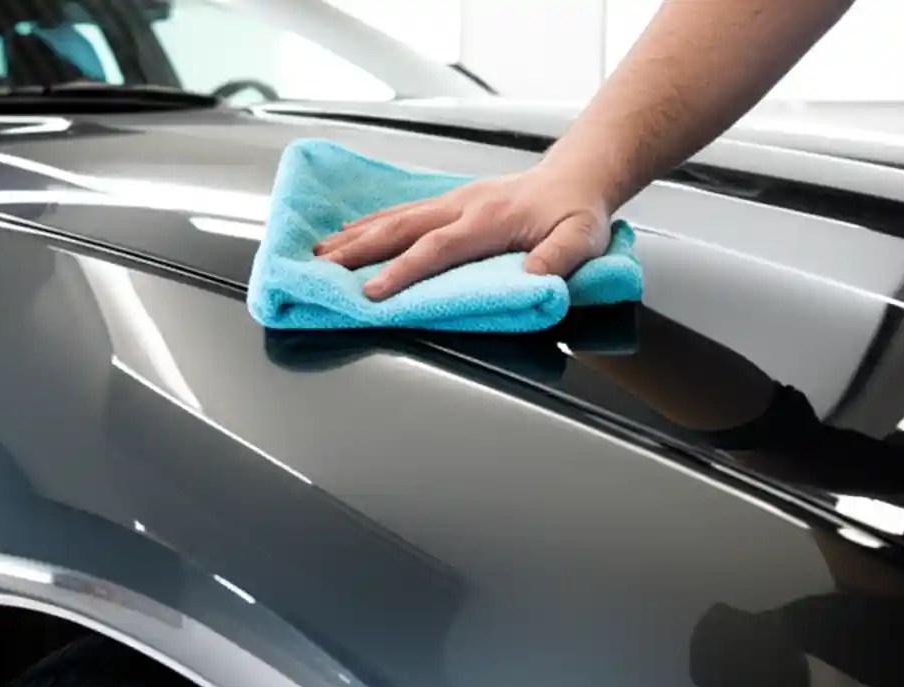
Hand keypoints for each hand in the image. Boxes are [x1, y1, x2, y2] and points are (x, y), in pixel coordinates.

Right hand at [313, 163, 611, 299]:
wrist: (576, 176)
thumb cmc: (577, 212)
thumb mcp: (583, 237)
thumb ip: (559, 257)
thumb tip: (534, 278)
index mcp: (490, 219)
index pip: (438, 248)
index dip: (404, 270)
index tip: (373, 292)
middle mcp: (463, 206)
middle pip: (401, 227)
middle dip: (358, 249)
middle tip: (323, 269)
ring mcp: (453, 201)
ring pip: (395, 217)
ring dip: (356, 236)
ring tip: (320, 253)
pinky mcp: (449, 202)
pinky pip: (403, 210)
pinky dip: (371, 222)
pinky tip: (347, 232)